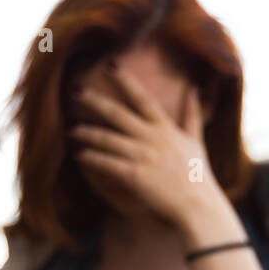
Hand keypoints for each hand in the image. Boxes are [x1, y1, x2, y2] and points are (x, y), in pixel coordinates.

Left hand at [70, 65, 220, 228]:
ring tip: (71, 129)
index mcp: (165, 127)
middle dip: (94, 101)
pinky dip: (92, 158)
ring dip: (87, 133)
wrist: (198, 203)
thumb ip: (191, 113)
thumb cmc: (197, 173)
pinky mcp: (134, 176)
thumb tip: (194, 88)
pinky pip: (107, 163)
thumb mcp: (195, 139)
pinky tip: (80, 154)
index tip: (110, 65)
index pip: (142, 98)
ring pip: (107, 139)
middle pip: (117, 114)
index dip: (126, 81)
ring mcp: (142, 156)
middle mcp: (151, 138)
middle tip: (75, 91)